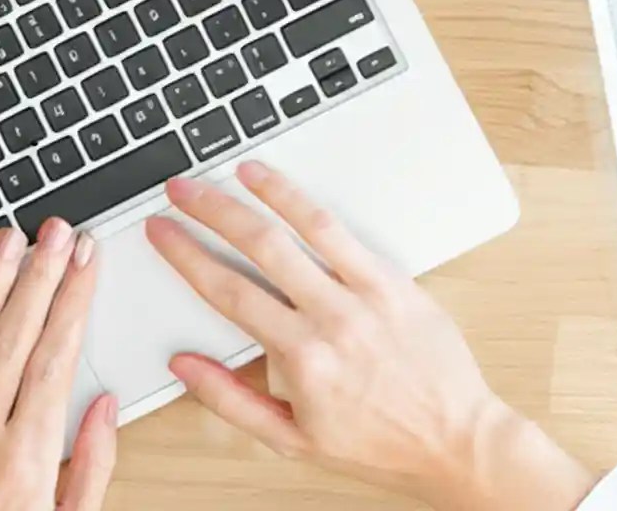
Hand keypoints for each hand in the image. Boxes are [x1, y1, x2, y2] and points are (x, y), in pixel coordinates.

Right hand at [146, 162, 598, 510]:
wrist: (454, 438)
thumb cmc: (379, 443)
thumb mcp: (292, 440)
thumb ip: (230, 400)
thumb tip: (185, 364)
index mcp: (301, 360)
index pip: (227, 292)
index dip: (186, 255)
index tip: (162, 232)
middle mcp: (332, 320)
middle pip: (257, 247)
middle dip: (210, 212)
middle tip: (181, 191)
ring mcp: (368, 296)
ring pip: (303, 228)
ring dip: (261, 194)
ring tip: (230, 173)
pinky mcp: (396, 282)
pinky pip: (346, 233)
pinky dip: (310, 206)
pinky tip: (287, 191)